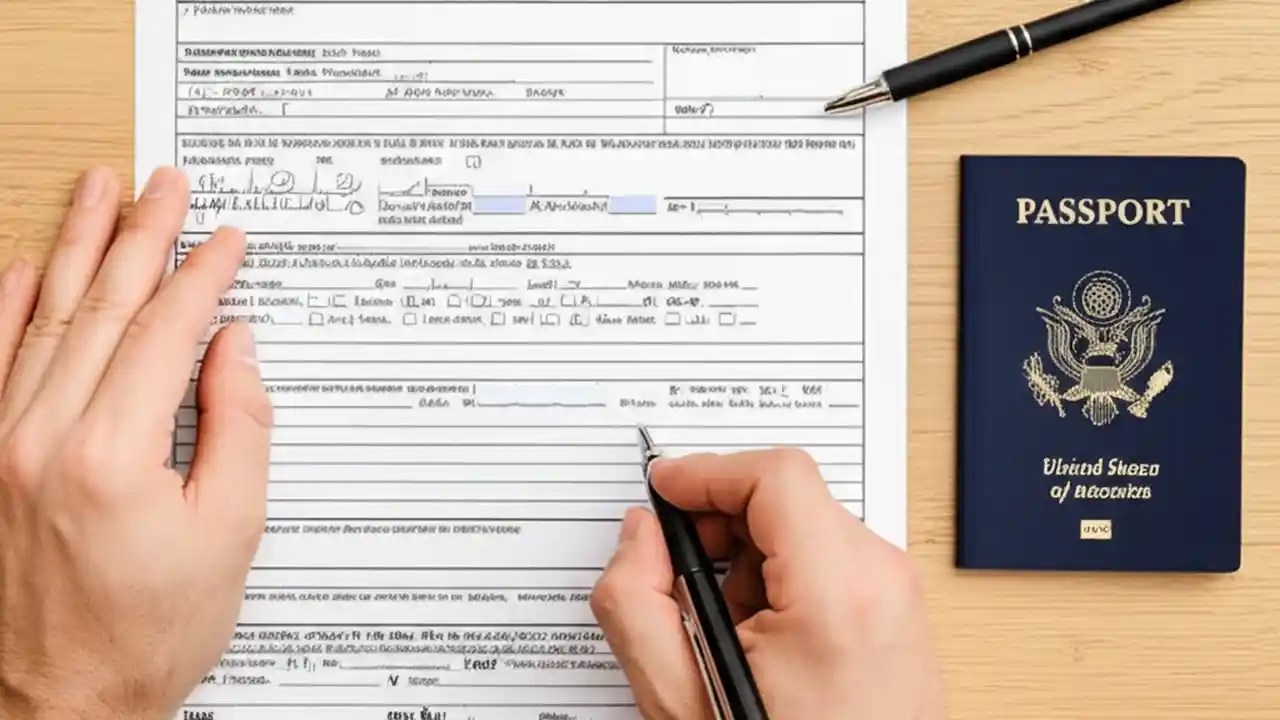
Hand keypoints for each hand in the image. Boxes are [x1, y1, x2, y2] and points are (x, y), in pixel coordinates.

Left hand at [0, 166, 271, 718]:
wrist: (58, 701)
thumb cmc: (147, 633)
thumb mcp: (228, 535)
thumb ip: (237, 429)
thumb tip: (233, 349)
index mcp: (112, 456)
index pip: (164, 333)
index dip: (201, 277)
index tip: (225, 239)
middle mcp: (41, 438)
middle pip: (101, 309)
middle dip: (140, 237)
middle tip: (164, 184)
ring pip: (41, 319)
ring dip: (76, 247)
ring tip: (98, 192)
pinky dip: (5, 304)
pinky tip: (25, 263)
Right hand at [590, 448, 942, 719]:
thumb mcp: (681, 696)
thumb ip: (637, 600)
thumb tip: (640, 536)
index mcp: (839, 594)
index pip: (775, 476)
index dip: (707, 471)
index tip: (665, 488)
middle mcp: (883, 582)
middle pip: (790, 495)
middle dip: (721, 518)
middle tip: (679, 567)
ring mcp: (899, 596)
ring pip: (807, 526)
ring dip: (750, 554)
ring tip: (727, 624)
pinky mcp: (898, 611)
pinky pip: (830, 559)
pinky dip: (782, 576)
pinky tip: (760, 636)